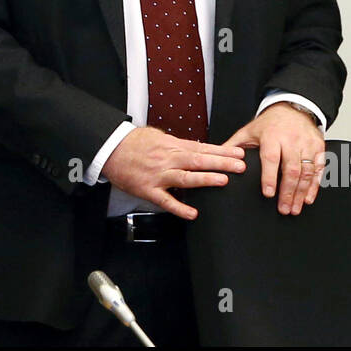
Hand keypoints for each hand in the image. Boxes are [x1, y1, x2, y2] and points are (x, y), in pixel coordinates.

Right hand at [101, 126, 246, 220]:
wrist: (110, 149)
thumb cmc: (133, 142)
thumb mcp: (158, 136)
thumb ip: (177, 144)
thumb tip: (196, 148)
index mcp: (172, 146)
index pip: (202, 148)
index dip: (222, 151)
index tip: (238, 154)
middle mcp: (168, 159)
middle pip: (199, 160)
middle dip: (221, 163)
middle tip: (240, 166)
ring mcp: (159, 175)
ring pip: (185, 178)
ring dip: (205, 179)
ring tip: (223, 181)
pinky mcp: (148, 190)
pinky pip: (166, 201)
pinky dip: (179, 208)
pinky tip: (192, 213)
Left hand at [223, 102, 324, 214]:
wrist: (292, 108)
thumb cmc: (269, 123)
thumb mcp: (248, 132)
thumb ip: (233, 147)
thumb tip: (215, 161)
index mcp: (272, 136)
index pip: (271, 158)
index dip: (269, 177)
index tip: (268, 193)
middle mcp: (291, 139)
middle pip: (291, 169)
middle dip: (288, 191)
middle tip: (283, 209)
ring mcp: (306, 143)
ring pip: (306, 171)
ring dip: (301, 192)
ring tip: (294, 208)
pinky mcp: (318, 146)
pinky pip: (319, 168)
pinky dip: (315, 185)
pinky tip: (308, 198)